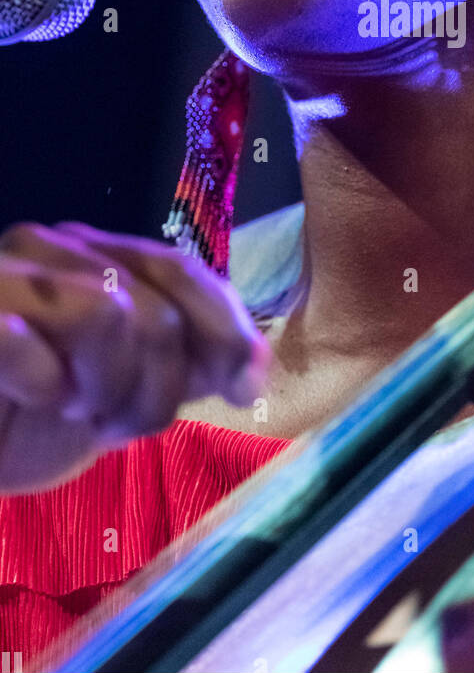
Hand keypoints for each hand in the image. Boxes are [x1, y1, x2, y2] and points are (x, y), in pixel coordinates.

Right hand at [0, 221, 270, 491]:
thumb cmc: (21, 420)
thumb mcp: (119, 393)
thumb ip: (180, 365)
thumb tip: (250, 362)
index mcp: (93, 255)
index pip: (180, 268)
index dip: (223, 325)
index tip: (244, 385)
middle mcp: (49, 248)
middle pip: (154, 305)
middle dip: (158, 386)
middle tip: (119, 425)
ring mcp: (4, 275)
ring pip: (108, 313)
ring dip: (108, 389)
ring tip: (76, 412)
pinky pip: (29, 343)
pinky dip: (45, 384)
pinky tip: (36, 398)